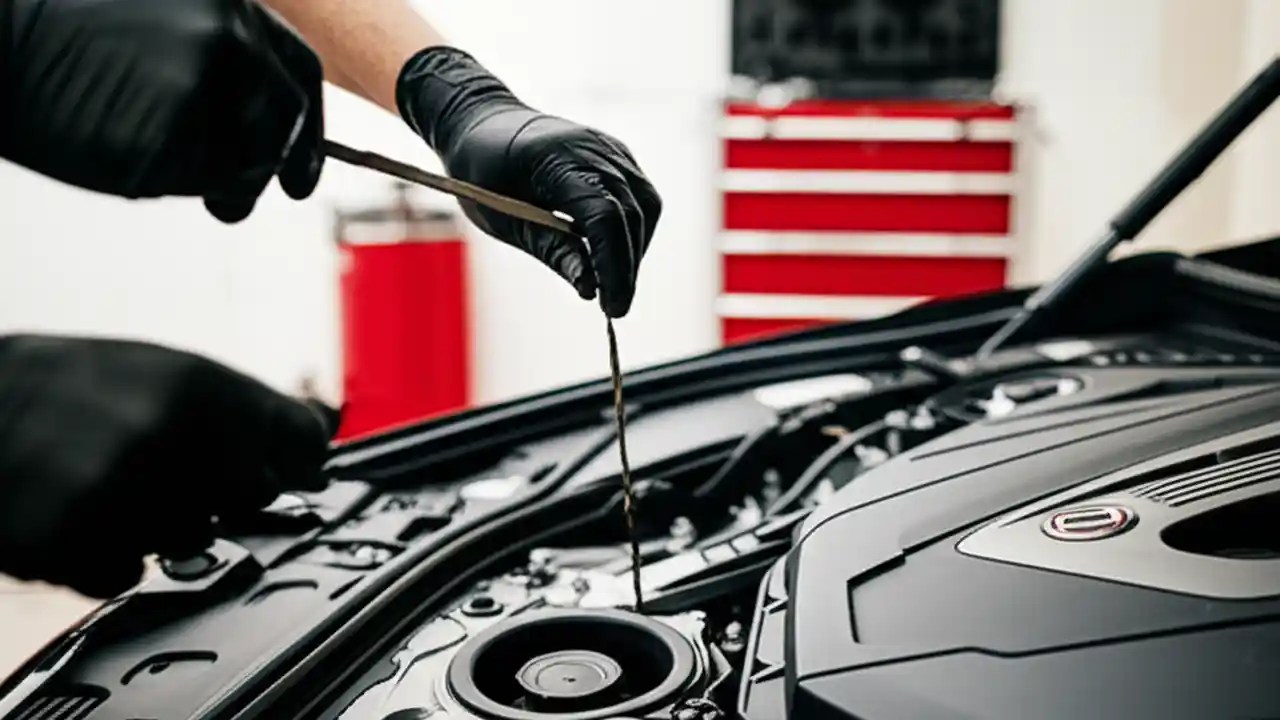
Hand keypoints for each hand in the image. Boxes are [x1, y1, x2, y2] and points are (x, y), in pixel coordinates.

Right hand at [0, 335, 331, 597]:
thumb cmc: (71, 383)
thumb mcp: (171, 372)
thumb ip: (251, 409)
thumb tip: (320, 442)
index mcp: (203, 388)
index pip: (304, 446)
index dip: (289, 457)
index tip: (274, 457)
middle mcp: (170, 437)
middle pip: (252, 499)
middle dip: (218, 487)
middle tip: (158, 457)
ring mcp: (122, 492)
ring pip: (189, 539)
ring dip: (155, 520)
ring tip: (104, 475)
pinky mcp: (74, 543)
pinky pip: (124, 572)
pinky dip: (101, 553)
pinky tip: (74, 508)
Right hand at [1, 0, 323, 222]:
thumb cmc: (63, 31)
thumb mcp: (162, 20)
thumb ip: (221, 56)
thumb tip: (265, 122)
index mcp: (228, 5)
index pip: (299, 74)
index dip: (307, 132)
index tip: (302, 173)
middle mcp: (225, 39)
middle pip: (277, 130)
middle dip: (262, 171)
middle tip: (234, 199)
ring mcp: (198, 88)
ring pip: (238, 164)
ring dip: (206, 176)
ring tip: (141, 140)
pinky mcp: (166, 135)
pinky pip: (191, 181)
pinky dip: (164, 180)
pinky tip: (119, 146)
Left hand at [397, 47, 660, 317]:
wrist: (482, 121)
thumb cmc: (484, 172)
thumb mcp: (505, 219)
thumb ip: (551, 250)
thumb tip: (590, 289)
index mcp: (557, 159)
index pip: (603, 216)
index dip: (612, 266)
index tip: (611, 307)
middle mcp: (593, 148)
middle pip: (630, 215)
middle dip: (627, 268)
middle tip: (614, 307)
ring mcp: (610, 149)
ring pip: (645, 208)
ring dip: (634, 251)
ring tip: (614, 285)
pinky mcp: (618, 156)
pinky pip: (640, 198)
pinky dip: (633, 231)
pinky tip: (614, 255)